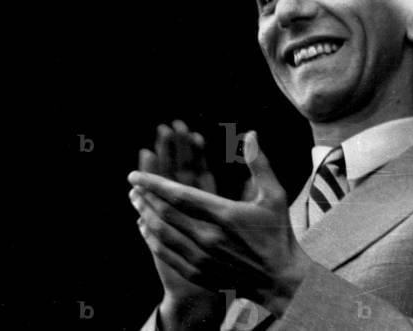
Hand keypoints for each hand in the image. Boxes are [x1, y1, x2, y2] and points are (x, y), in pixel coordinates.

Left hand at [129, 131, 312, 315]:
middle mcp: (208, 237)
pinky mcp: (198, 272)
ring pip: (162, 234)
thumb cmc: (277, 232)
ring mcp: (201, 257)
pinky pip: (166, 253)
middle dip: (146, 197)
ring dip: (145, 215)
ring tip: (136, 201)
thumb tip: (251, 134)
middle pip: (165, 214)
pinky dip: (151, 239)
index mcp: (225, 214)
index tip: (136, 174)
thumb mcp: (275, 195)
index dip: (154, 184)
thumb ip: (259, 164)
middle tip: (133, 185)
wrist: (278, 278)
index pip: (180, 196)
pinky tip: (146, 228)